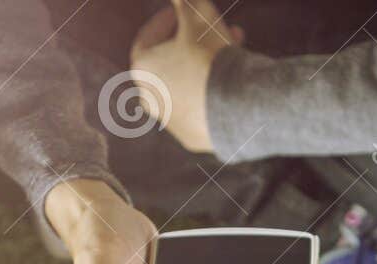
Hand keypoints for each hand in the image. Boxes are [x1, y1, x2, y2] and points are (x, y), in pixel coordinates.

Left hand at [129, 0, 242, 153]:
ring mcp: (170, 121)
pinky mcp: (191, 138)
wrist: (235, 107)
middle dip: (193, 42)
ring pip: (185, 85)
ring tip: (232, 53)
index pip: (147, 37)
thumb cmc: (210, 56)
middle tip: (216, 29)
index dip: (167, 19)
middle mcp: (150, 98)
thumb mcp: (197, 12)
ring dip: (204, 66)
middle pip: (169, 62)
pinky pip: (199, 109)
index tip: (184, 11)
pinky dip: (210, 94)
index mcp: (142, 68)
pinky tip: (230, 84)